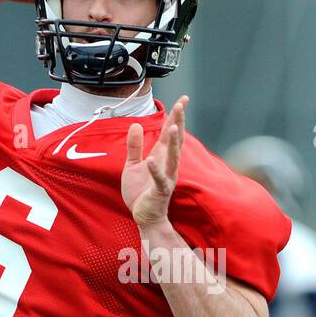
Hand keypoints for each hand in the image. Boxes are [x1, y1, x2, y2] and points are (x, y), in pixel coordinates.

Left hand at [123, 95, 187, 229]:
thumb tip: (136, 125)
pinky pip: (158, 179)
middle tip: (181, 105)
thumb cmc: (140, 191)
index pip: (169, 132)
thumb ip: (135, 146)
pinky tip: (151, 160)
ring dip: (174, 143)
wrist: (144, 216)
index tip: (183, 100)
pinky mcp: (159, 191)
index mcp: (161, 156)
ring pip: (173, 158)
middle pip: (175, 140)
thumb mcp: (132, 165)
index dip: (175, 116)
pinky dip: (155, 170)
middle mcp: (167, 164)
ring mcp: (166, 177)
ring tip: (175, 127)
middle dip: (178, 122)